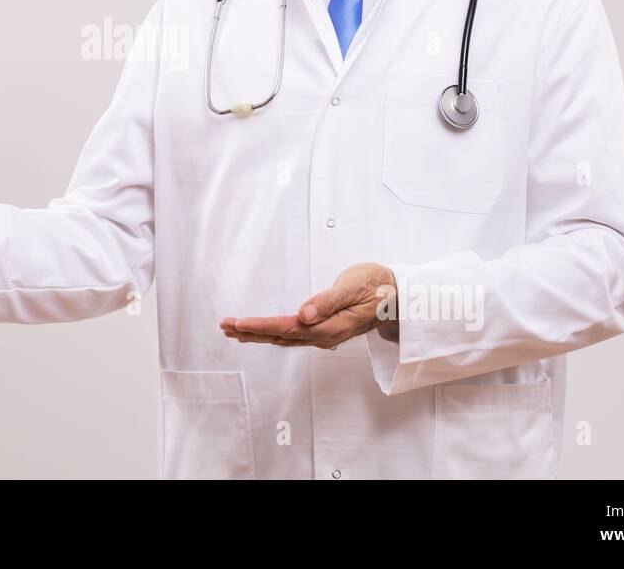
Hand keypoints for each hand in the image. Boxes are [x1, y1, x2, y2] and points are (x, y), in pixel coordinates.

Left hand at [219, 263, 397, 349]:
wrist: (399, 296)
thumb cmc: (378, 286)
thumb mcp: (354, 287)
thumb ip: (328, 301)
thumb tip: (303, 314)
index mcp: (330, 326)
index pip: (288, 328)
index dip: (261, 326)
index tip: (238, 323)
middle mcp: (325, 335)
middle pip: (280, 336)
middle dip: (251, 332)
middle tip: (224, 325)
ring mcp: (325, 335)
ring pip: (285, 337)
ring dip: (258, 334)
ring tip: (233, 330)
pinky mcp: (325, 330)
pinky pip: (293, 335)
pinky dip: (273, 333)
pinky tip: (262, 332)